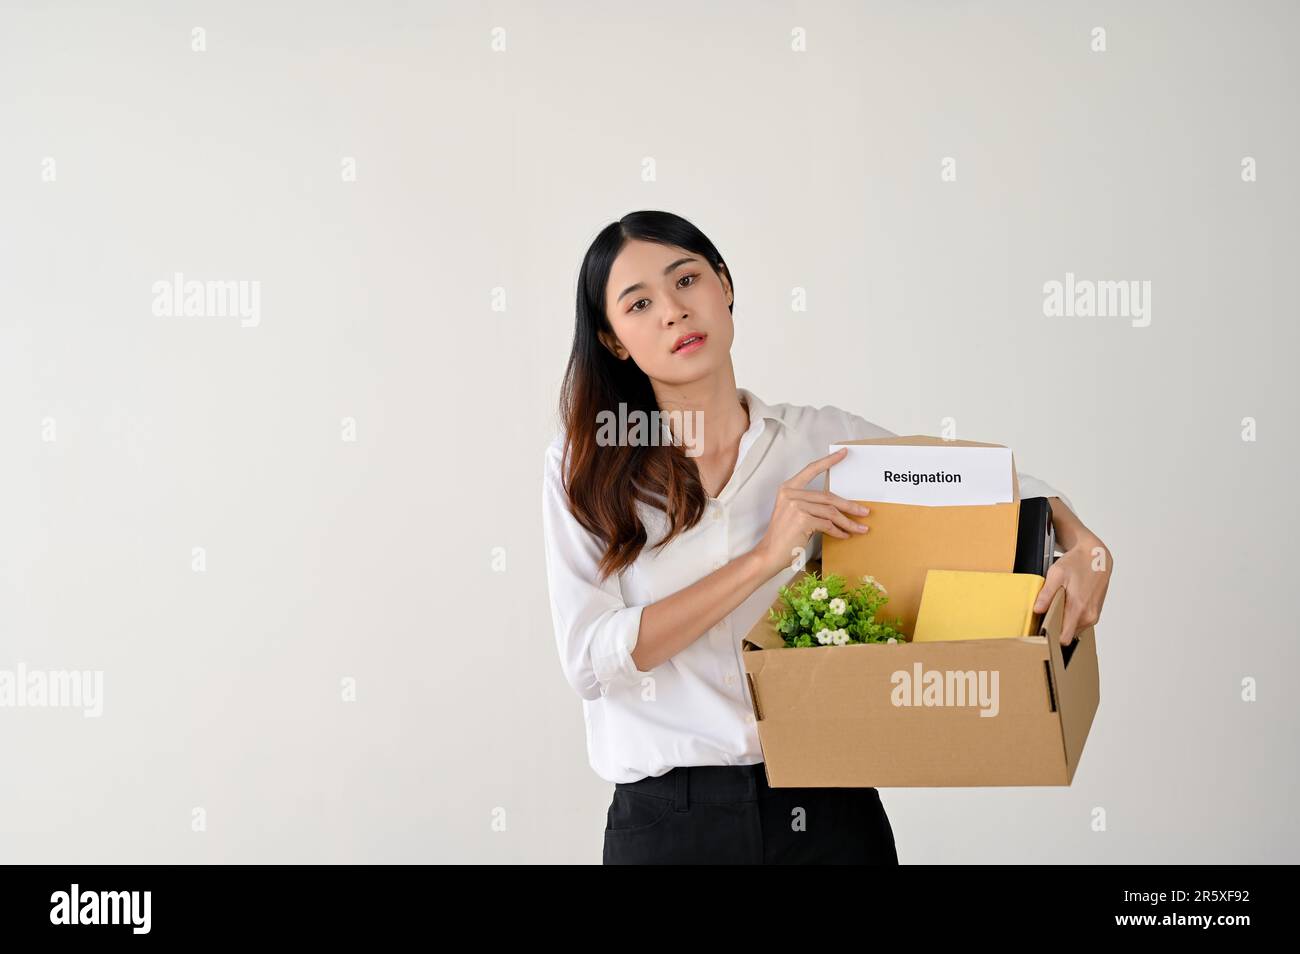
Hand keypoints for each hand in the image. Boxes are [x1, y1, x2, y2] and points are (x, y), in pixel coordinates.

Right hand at [752, 447, 869, 577]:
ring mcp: (796, 506)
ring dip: (848, 522)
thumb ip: (810, 505)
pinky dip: (839, 532)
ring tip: (861, 528)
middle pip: (828, 497)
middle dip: (849, 506)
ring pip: (831, 512)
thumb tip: (838, 507)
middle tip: (865, 511)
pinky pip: (827, 524)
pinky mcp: (802, 519)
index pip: (811, 469)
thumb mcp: (794, 514)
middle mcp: (791, 494)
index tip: (843, 453)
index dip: (829, 461)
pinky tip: (845, 536)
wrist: (769, 553)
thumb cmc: (784, 537)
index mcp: (788, 488)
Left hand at [1032, 534, 1112, 645]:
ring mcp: (1093, 616)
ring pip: (1073, 629)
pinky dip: (1071, 617)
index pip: (1064, 638)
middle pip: (1067, 634)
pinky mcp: (1095, 613)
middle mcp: (1089, 616)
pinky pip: (1079, 623)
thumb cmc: (1077, 563)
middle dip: (1055, 628)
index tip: (1042, 631)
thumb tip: (1037, 610)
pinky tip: (1067, 603)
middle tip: (1046, 614)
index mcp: (1079, 609)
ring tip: (1057, 605)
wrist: (1097, 556)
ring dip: (1064, 621)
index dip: (1051, 637)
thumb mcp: (1057, 574)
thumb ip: (1047, 594)